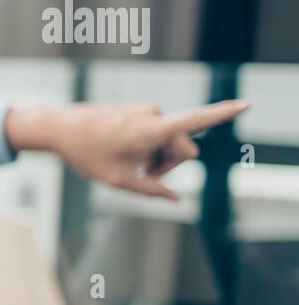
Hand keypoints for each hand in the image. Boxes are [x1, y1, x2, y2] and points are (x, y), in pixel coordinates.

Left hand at [4, 99, 249, 200]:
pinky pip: (156, 134)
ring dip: (156, 157)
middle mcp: (153, 115)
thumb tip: (177, 199)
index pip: (194, 121)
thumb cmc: (86, 155)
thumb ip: (150, 191)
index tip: (247, 105)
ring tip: (128, 163)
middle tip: (142, 177)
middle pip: (183, 148)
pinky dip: (147, 147)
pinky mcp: (141, 111)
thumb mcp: (117, 181)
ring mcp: (147, 111)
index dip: (223, 114)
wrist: (58, 128)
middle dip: (169, 165)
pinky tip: (123, 151)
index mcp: (150, 130)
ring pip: (169, 142)